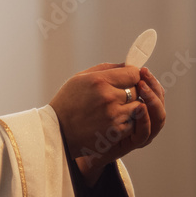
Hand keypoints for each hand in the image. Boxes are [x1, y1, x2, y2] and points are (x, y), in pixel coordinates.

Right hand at [49, 64, 165, 185]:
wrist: (58, 131)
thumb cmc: (68, 102)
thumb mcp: (81, 78)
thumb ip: (107, 69)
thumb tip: (128, 65)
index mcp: (99, 81)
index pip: (133, 74)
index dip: (132, 76)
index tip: (128, 79)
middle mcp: (108, 97)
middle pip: (137, 90)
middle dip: (132, 92)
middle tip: (120, 96)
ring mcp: (113, 116)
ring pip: (137, 107)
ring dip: (130, 108)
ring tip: (115, 109)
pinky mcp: (115, 131)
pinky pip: (133, 123)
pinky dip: (127, 121)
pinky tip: (113, 121)